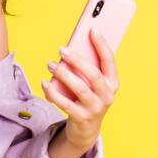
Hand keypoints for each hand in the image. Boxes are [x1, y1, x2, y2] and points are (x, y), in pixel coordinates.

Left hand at [40, 29, 119, 148]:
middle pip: (93, 74)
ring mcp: (95, 108)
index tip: (92, 29)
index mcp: (112, 82)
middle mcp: (107, 95)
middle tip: (61, 49)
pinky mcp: (82, 118)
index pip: (109, 60)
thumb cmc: (88, 98)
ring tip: (50, 64)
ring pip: (79, 88)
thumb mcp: (92, 84)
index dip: (102, 44)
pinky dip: (53, 93)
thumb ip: (87, 68)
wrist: (86, 129)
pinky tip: (44, 83)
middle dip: (77, 60)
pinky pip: (65, 104)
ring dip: (63, 74)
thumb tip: (72, 48)